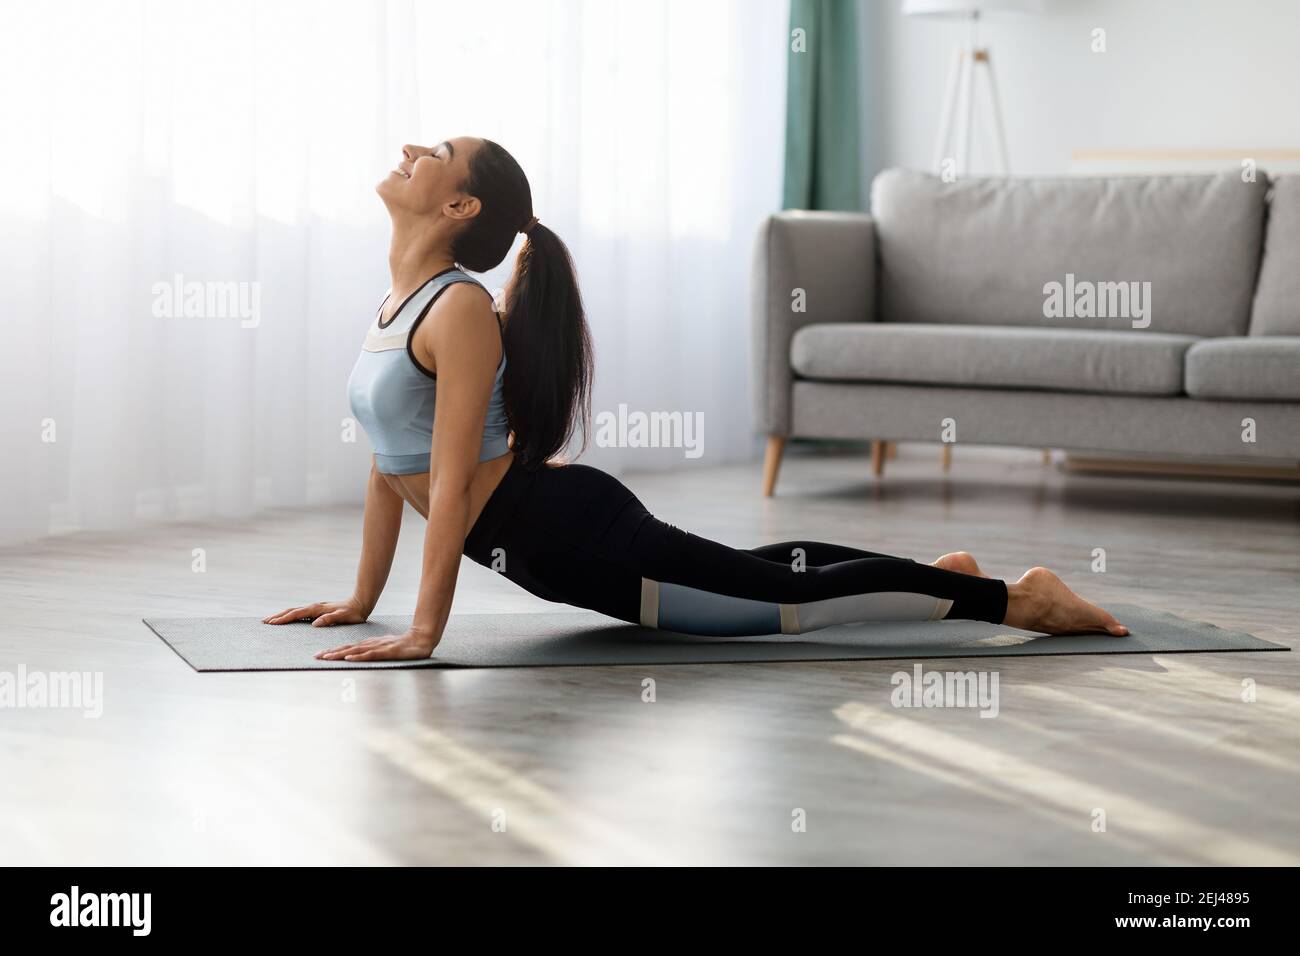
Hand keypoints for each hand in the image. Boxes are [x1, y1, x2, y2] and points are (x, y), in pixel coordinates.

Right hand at [263, 598, 369, 627]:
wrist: (361, 603)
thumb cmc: (353, 613)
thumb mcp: (343, 617)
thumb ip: (330, 619)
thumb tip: (315, 624)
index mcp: (317, 609)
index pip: (297, 614)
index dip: (284, 619)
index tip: (272, 623)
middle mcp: (314, 607)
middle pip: (292, 611)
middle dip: (278, 616)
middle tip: (264, 622)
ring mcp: (316, 608)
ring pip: (295, 611)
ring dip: (283, 615)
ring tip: (271, 620)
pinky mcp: (318, 611)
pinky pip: (301, 613)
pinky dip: (291, 615)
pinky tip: (289, 619)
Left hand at [315, 630, 438, 661]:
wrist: (420, 640)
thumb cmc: (403, 645)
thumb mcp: (384, 648)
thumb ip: (372, 651)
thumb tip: (359, 655)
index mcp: (369, 643)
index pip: (348, 647)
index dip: (333, 650)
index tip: (320, 654)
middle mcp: (371, 644)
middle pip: (347, 648)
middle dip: (331, 652)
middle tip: (316, 656)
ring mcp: (378, 647)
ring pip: (355, 650)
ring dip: (340, 654)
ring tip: (327, 657)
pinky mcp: (386, 651)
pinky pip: (370, 654)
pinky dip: (358, 656)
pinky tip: (349, 657)